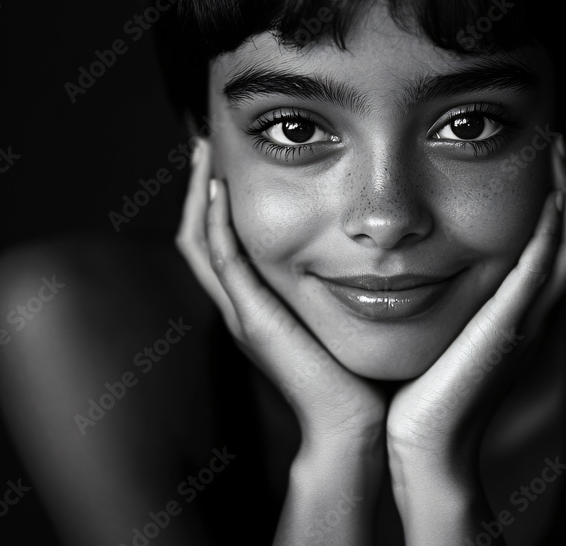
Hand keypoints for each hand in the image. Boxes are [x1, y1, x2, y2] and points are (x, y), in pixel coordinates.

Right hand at [175, 138, 385, 448]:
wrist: (354, 424)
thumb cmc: (358, 374)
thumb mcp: (342, 315)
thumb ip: (341, 284)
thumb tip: (368, 245)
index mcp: (257, 305)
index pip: (220, 241)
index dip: (214, 200)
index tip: (226, 156)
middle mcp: (240, 306)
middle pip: (198, 235)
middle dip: (198, 187)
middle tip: (202, 141)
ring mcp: (241, 314)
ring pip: (199, 242)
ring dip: (198, 194)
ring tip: (202, 150)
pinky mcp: (253, 320)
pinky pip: (222, 263)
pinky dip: (215, 223)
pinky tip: (218, 188)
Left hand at [385, 137, 565, 481]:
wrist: (426, 447)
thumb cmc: (424, 396)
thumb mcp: (443, 338)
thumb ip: (447, 305)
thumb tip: (421, 269)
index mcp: (519, 316)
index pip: (551, 246)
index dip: (554, 201)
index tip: (541, 159)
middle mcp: (532, 317)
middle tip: (557, 142)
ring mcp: (525, 326)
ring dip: (564, 199)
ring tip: (556, 154)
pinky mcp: (507, 334)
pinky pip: (539, 277)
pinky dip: (547, 238)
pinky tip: (546, 202)